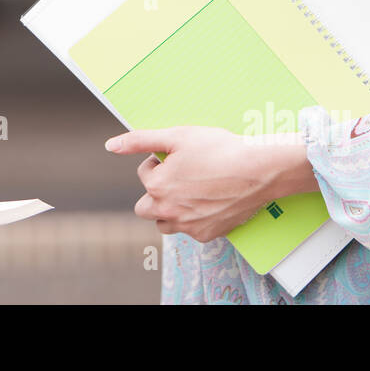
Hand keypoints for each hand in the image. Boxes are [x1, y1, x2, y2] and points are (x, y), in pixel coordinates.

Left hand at [105, 126, 276, 242]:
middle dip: (155, 193)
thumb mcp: (177, 136)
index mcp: (157, 187)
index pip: (144, 174)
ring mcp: (188, 226)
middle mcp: (168, 211)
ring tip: (190, 191)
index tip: (177, 156)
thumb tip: (110, 145)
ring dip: (169, 210)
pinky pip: (190, 231)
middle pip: (145, 208)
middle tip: (178, 177)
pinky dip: (193, 219)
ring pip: (165, 224)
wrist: (258, 170)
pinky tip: (208, 201)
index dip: (159, 161)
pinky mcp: (207, 234)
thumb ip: (140, 141)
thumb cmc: (219, 149)